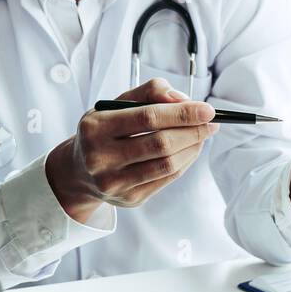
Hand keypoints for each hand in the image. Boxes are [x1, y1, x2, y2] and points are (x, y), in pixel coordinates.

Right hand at [46, 77, 218, 221]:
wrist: (79, 171)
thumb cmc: (104, 131)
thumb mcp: (116, 104)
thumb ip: (149, 92)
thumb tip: (183, 100)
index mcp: (95, 127)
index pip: (147, 117)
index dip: (182, 113)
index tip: (208, 110)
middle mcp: (100, 157)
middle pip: (161, 143)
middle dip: (193, 131)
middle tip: (211, 123)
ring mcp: (114, 183)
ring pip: (167, 164)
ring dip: (193, 148)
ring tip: (202, 135)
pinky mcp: (129, 199)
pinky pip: (168, 179)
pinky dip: (185, 162)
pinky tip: (190, 150)